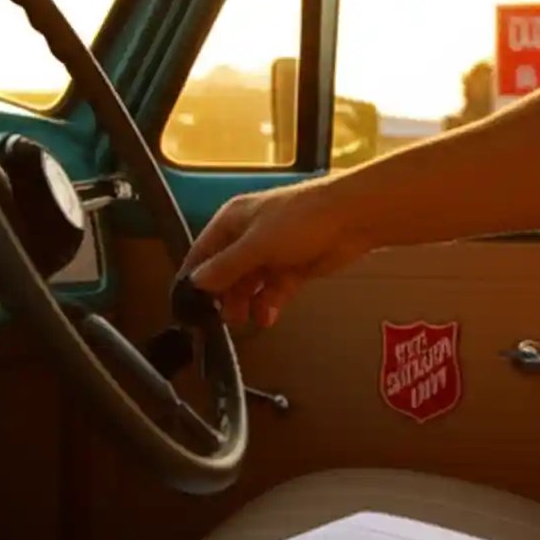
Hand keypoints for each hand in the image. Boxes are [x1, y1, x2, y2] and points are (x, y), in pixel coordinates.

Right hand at [181, 178, 371, 327]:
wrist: (351, 219)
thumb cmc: (299, 221)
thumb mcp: (256, 245)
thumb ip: (226, 267)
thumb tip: (195, 283)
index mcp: (232, 221)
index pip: (203, 253)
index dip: (195, 279)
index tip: (188, 307)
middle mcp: (248, 237)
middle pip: (226, 273)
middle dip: (224, 296)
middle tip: (224, 319)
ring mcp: (271, 253)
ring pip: (249, 284)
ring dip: (246, 303)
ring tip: (246, 320)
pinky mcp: (293, 268)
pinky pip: (273, 291)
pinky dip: (268, 304)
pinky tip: (266, 318)